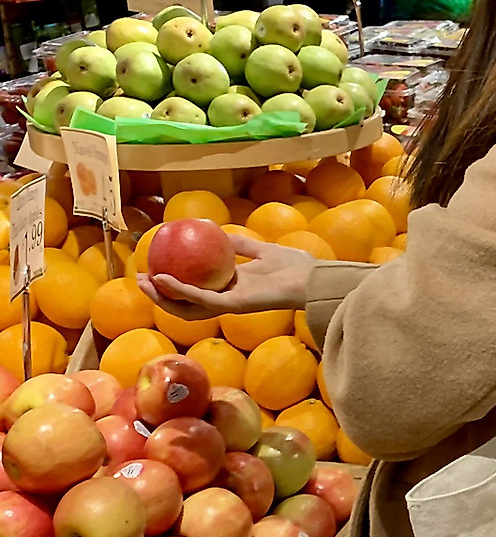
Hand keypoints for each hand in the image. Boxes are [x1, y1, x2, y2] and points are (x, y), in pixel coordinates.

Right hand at [138, 234, 315, 319]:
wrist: (312, 279)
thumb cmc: (294, 266)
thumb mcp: (261, 250)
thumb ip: (239, 244)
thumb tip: (214, 229)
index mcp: (233, 287)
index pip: (197, 289)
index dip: (174, 282)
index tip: (153, 266)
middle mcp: (228, 299)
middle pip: (187, 302)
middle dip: (161, 293)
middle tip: (141, 277)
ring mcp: (230, 304)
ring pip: (188, 306)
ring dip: (164, 296)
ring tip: (145, 281)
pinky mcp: (235, 306)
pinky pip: (202, 299)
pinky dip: (182, 290)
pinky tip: (165, 278)